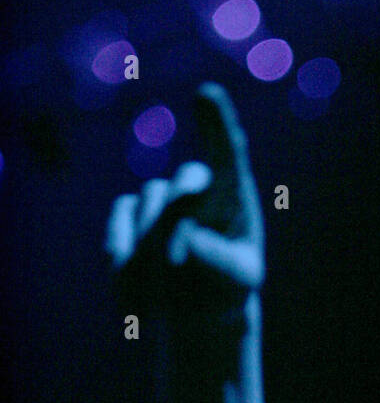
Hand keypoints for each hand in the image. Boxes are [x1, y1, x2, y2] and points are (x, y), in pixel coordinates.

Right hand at [105, 83, 263, 308]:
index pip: (226, 154)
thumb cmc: (228, 288)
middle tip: (179, 269)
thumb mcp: (237, 282)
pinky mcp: (126, 219)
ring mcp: (157, 200)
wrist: (198, 308)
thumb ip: (220, 262)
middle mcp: (195, 187)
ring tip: (173, 297)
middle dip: (179, 229)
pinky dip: (127, 274)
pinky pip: (119, 241)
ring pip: (150, 212)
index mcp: (232, 195)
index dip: (216, 125)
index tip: (207, 94)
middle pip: (181, 188)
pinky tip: (140, 305)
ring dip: (159, 258)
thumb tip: (188, 239)